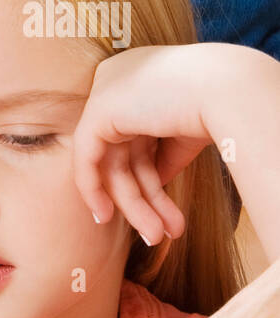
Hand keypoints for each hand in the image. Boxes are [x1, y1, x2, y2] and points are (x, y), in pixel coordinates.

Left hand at [72, 44, 226, 244]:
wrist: (232, 92)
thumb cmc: (221, 109)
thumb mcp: (184, 136)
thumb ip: (161, 156)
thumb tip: (150, 185)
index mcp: (139, 81)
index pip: (134, 139)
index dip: (143, 179)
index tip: (157, 212)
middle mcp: (118, 83)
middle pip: (125, 155)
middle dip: (143, 199)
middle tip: (159, 232)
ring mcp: (105, 94)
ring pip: (112, 163)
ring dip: (135, 204)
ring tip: (155, 236)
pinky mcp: (97, 111)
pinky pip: (85, 159)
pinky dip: (93, 189)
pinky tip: (106, 216)